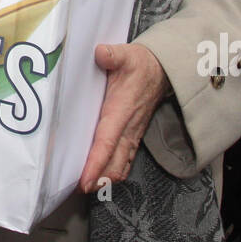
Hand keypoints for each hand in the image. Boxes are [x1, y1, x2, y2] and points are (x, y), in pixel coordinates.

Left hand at [79, 43, 171, 193]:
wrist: (162, 70)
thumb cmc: (140, 64)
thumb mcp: (126, 55)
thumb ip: (112, 55)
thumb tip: (101, 54)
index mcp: (121, 110)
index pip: (107, 141)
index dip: (96, 162)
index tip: (85, 179)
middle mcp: (127, 128)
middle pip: (113, 163)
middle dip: (98, 178)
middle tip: (78, 187)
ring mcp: (132, 135)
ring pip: (120, 166)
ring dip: (105, 178)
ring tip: (86, 186)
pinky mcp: (132, 137)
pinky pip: (124, 161)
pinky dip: (113, 172)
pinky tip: (101, 177)